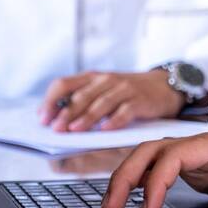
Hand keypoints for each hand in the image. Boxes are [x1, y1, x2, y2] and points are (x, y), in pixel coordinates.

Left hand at [38, 69, 185, 131]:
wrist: (164, 86)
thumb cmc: (128, 92)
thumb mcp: (103, 89)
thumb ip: (82, 99)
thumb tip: (54, 119)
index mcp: (92, 77)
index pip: (63, 84)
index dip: (51, 101)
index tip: (42, 118)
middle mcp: (106, 80)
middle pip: (81, 96)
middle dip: (66, 113)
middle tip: (56, 129)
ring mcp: (124, 89)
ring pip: (101, 103)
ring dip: (86, 118)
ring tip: (74, 130)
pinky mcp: (140, 100)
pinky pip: (125, 111)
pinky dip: (114, 121)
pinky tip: (105, 130)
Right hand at [103, 129, 207, 207]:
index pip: (177, 154)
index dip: (157, 180)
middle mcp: (206, 146)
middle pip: (154, 150)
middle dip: (127, 175)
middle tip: (111, 207)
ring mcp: (200, 156)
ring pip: (153, 156)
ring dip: (129, 177)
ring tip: (112, 207)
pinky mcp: (199, 168)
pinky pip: (162, 169)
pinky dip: (142, 181)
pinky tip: (132, 200)